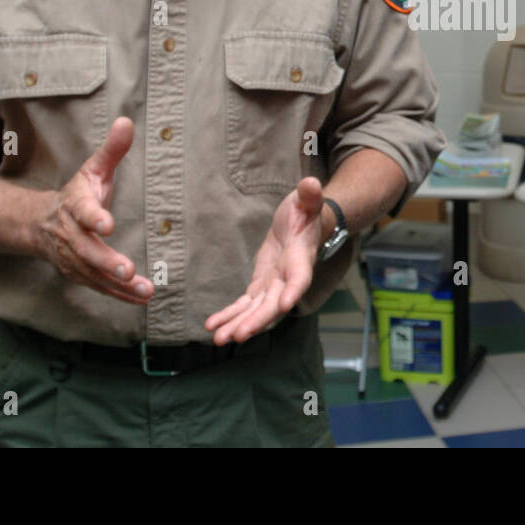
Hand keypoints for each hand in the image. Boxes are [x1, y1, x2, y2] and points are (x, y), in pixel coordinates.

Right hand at [34, 116, 151, 304]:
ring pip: (93, 273)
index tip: (108, 224)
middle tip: (127, 270)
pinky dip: (118, 294)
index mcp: (75, 205)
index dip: (94, 217)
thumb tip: (127, 121)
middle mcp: (70, 234)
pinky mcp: (79, 272)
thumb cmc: (78, 193)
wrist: (40, 223)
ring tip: (144, 289)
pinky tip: (140, 298)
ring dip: (117, 284)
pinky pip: (98, 286)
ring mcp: (72, 257)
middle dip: (106, 261)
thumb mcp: (93, 168)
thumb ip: (112, 149)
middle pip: (86, 250)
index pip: (83, 211)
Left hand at [205, 176, 324, 344]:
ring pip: (257, 309)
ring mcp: (274, 284)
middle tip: (238, 335)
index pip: (300, 277)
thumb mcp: (307, 199)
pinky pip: (245, 304)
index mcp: (302, 257)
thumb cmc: (307, 210)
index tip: (286, 304)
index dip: (294, 290)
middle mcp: (289, 277)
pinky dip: (230, 315)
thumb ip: (309, 195)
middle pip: (274, 303)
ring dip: (239, 325)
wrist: (303, 223)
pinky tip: (213, 327)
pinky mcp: (261, 284)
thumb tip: (311, 185)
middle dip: (257, 320)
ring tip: (219, 339)